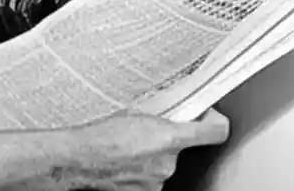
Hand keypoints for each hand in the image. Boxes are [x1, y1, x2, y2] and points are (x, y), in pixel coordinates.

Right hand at [49, 108, 230, 189]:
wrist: (78, 160)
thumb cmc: (100, 136)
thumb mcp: (137, 113)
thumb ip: (164, 116)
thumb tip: (177, 112)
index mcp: (169, 138)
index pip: (215, 132)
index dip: (215, 122)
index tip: (210, 117)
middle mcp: (168, 164)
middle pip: (183, 148)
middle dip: (170, 139)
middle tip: (150, 130)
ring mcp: (157, 182)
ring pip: (166, 163)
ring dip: (154, 155)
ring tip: (131, 146)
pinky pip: (152, 176)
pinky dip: (143, 169)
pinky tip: (126, 160)